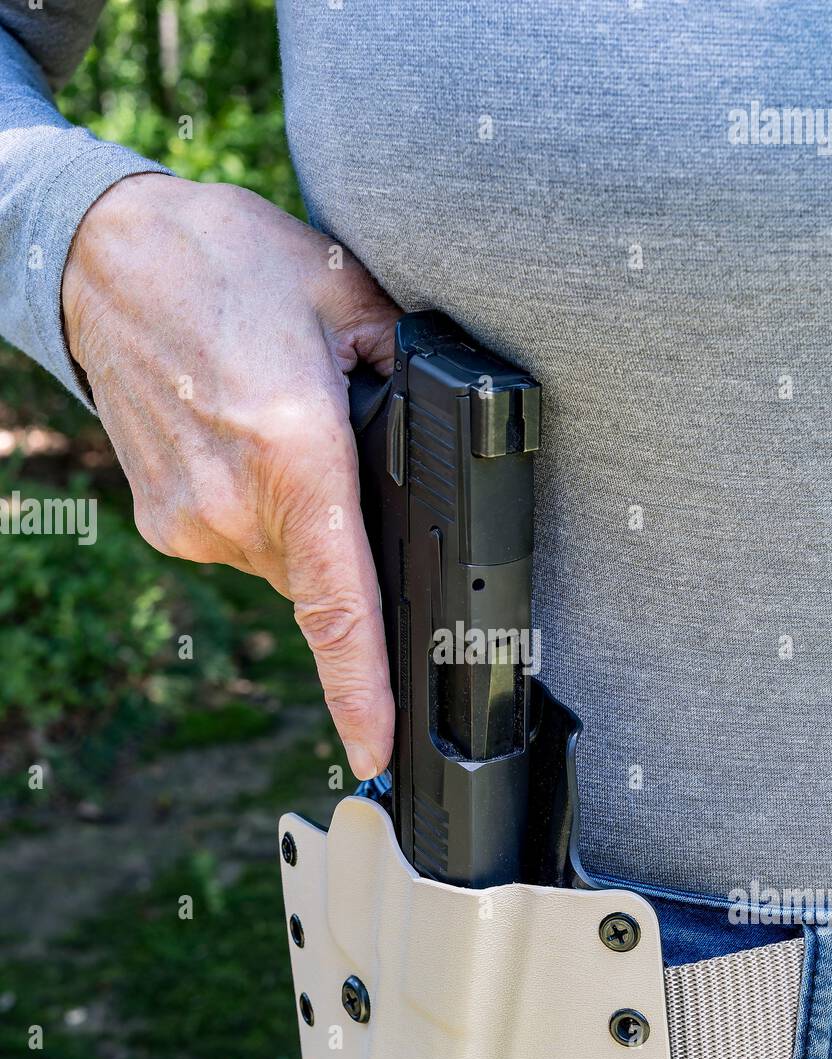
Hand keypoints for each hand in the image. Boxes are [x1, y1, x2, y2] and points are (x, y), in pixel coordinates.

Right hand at [62, 173, 398, 778]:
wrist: (104, 254)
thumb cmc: (227, 262)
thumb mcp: (350, 298)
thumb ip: (407, 377)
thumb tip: (445, 432)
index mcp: (296, 459)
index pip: (340, 610)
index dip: (363, 692)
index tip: (376, 752)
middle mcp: (235, 507)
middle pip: (324, 578)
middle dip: (349, 535)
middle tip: (337, 447)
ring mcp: (189, 522)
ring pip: (282, 562)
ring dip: (300, 518)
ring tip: (278, 423)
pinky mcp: (162, 522)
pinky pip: (241, 543)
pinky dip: (259, 511)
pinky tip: (246, 441)